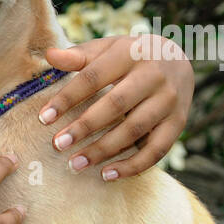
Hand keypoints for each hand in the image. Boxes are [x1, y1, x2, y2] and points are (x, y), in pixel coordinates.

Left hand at [36, 34, 193, 179]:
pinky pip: (157, 150)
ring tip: (76, 164)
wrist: (180, 60)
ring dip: (103, 150)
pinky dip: (132, 166)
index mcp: (131, 54)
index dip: (68, 98)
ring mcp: (169, 100)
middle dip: (85, 127)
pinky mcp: (178, 122)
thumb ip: (79, 55)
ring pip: (134, 130)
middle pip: (116, 104)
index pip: (94, 77)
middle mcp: (154, 76)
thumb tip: (50, 55)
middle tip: (58, 145)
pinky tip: (107, 175)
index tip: (44, 118)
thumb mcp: (108, 48)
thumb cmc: (131, 56)